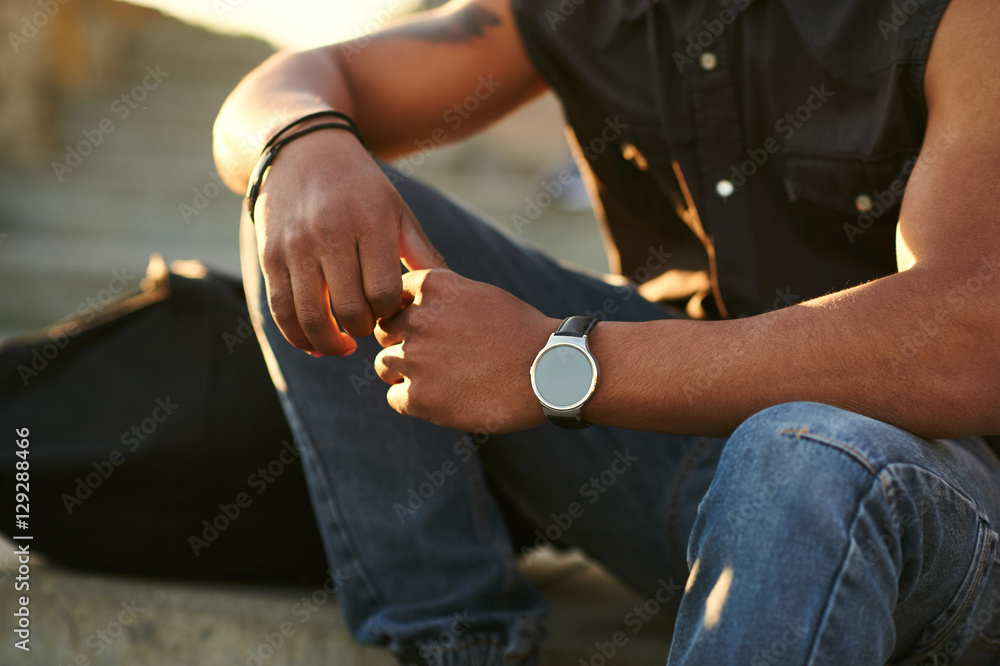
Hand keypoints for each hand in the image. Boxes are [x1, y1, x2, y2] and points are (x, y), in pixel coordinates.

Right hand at [253, 129, 446, 355]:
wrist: (301, 150)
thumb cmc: (360, 186)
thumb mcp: (396, 210)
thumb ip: (422, 253)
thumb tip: (450, 293)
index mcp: (369, 222)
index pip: (384, 291)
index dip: (390, 312)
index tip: (391, 310)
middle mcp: (330, 233)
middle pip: (349, 308)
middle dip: (363, 329)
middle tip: (369, 327)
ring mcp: (295, 245)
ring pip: (312, 316)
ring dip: (330, 344)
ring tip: (343, 347)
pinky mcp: (270, 255)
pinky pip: (281, 310)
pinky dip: (297, 336)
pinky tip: (313, 344)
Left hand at [374, 269, 557, 432]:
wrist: (551, 371)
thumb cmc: (521, 331)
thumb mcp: (478, 294)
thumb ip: (439, 293)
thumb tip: (407, 288)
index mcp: (433, 286)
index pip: (394, 295)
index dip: (407, 312)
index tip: (427, 326)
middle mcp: (417, 318)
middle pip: (385, 330)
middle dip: (402, 341)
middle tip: (432, 356)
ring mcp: (416, 359)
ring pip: (384, 365)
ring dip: (404, 372)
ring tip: (438, 379)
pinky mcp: (421, 397)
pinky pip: (394, 398)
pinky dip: (412, 400)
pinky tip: (441, 398)